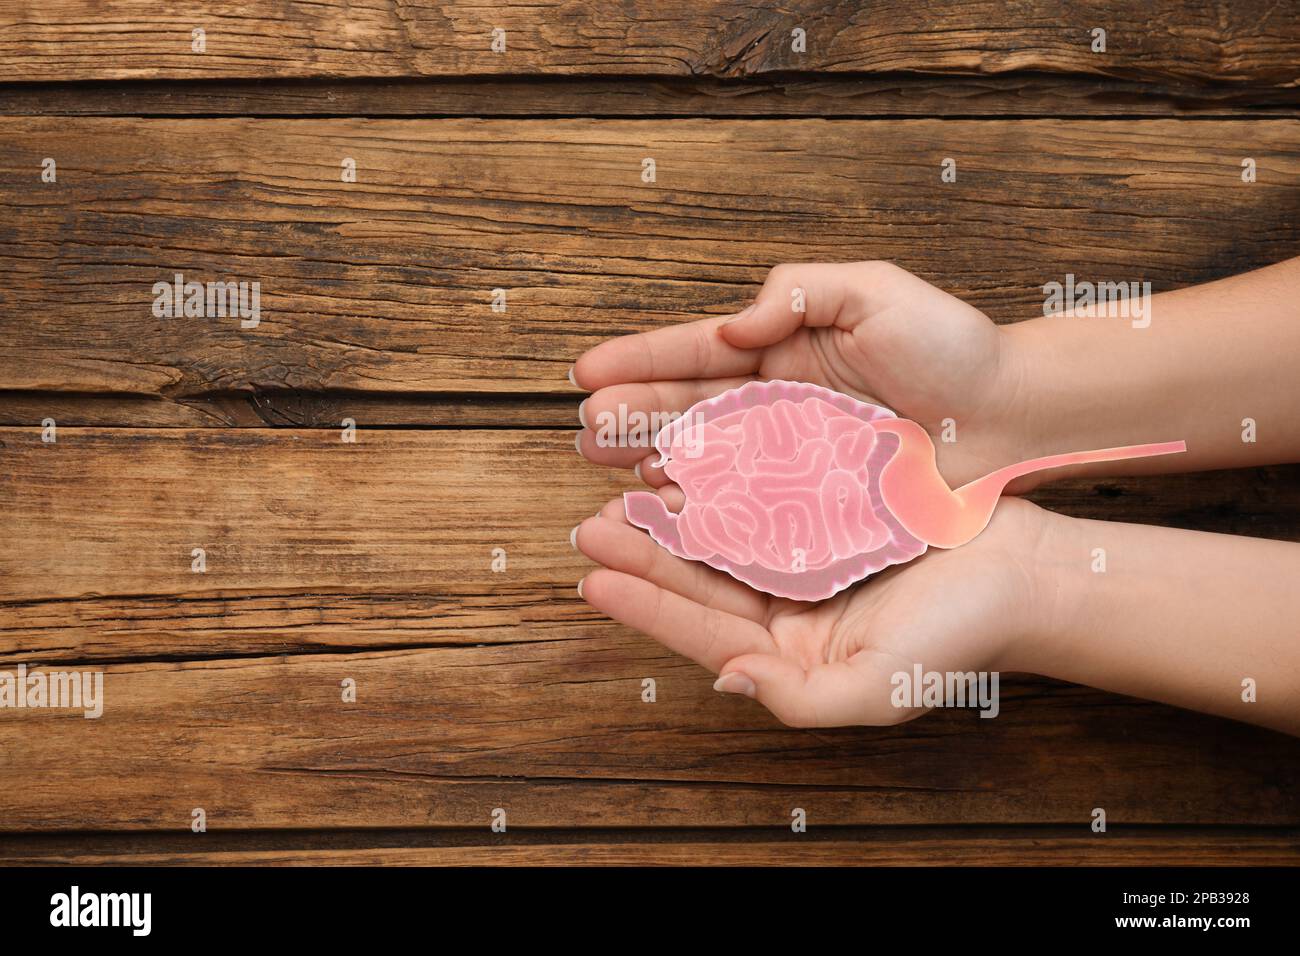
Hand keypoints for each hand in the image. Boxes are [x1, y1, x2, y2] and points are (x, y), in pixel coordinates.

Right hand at [572, 261, 1033, 490]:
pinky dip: (702, 502)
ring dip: (653, 458)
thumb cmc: (951, 344)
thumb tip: (734, 328)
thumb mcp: (876, 291)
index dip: (641, 360)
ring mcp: (793, 449)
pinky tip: (667, 504)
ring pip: (706, 454)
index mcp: (785, 344)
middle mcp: (778, 397)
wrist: (1011, 412)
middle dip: (631, 415)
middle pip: (688, 405)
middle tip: (583, 429)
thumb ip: (800, 291)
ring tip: (607, 468)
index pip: (698, 350)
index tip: (586, 371)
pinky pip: (747, 499)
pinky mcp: (816, 494)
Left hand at [574, 492, 1057, 727]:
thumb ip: (797, 697)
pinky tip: (691, 462)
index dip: (648, 607)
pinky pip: (764, 502)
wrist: (1029, 578)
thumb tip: (725, 678)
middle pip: (702, 585)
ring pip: (723, 540)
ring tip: (621, 490)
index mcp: (793, 659)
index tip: (593, 578)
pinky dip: (726, 484)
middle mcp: (791, 617)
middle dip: (643, 556)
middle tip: (588, 526)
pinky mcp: (829, 522)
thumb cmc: (962, 638)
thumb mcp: (878, 687)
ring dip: (674, 517)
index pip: (705, 636)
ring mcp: (808, 568)